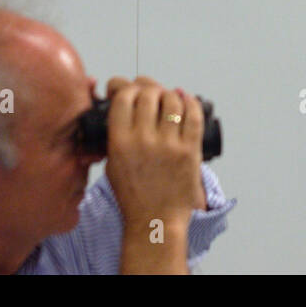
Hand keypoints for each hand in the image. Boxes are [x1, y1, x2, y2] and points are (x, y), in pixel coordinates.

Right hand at [103, 76, 205, 229]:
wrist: (155, 220)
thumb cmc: (133, 195)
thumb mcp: (112, 164)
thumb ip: (114, 134)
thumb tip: (120, 104)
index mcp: (121, 143)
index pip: (123, 97)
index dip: (124, 86)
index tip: (125, 87)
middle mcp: (144, 140)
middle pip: (148, 94)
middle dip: (147, 88)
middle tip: (148, 92)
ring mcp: (169, 145)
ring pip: (172, 100)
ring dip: (169, 94)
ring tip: (167, 98)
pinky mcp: (190, 150)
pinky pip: (194, 115)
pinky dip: (191, 102)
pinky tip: (186, 101)